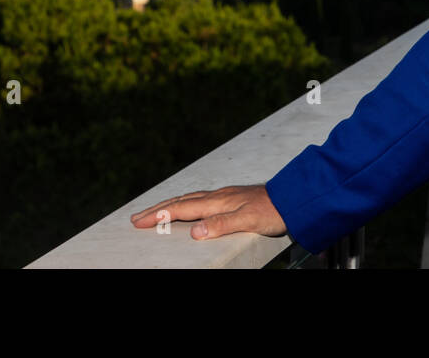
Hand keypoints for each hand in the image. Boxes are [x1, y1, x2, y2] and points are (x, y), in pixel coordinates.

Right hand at [129, 184, 287, 239]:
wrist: (293, 199)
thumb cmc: (272, 211)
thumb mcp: (247, 220)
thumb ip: (221, 225)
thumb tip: (195, 232)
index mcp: (217, 201)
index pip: (181, 208)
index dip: (159, 215)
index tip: (138, 222)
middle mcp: (217, 196)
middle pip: (180, 201)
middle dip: (157, 209)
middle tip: (136, 217)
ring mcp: (223, 196)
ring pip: (189, 199)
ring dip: (169, 204)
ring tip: (155, 210)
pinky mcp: (230, 198)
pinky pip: (200, 200)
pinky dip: (185, 203)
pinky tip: (188, 207)